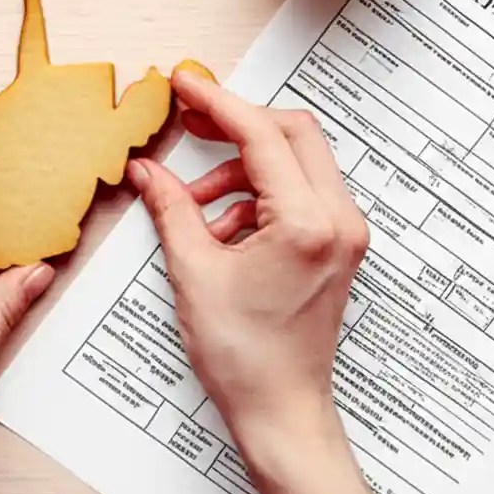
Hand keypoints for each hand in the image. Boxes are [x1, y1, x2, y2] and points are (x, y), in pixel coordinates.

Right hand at [126, 70, 371, 493]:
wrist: (281, 409)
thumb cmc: (246, 358)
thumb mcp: (195, 273)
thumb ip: (171, 209)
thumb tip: (148, 171)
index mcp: (308, 224)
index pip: (262, 135)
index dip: (217, 103)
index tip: (185, 84)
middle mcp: (339, 221)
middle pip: (292, 133)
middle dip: (236, 125)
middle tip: (189, 124)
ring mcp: (344, 232)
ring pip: (296, 161)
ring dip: (242, 168)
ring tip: (197, 208)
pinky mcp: (337, 244)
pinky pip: (299, 193)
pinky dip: (257, 195)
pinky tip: (222, 230)